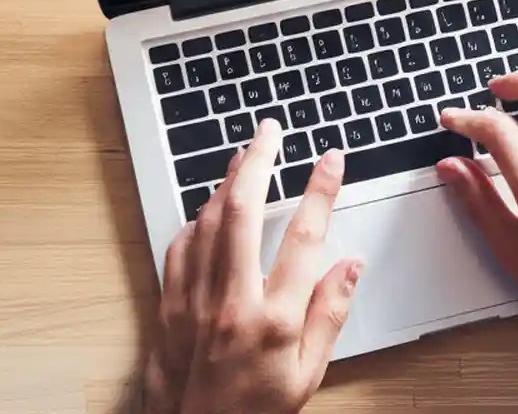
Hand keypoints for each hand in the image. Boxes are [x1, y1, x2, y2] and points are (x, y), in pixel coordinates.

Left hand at [141, 121, 363, 413]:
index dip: (321, 189)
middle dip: (260, 161)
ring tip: (243, 154)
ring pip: (208, 221)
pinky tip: (209, 209)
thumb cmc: (253, 413)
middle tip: (271, 130)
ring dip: (227, 181)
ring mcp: (193, 301)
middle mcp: (231, 302)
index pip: (305, 237)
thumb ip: (329, 315)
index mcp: (274, 320)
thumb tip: (350, 265)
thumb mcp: (309, 375)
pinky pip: (180, 246)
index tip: (331, 159)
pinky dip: (196, 219)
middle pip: (245, 211)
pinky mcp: (167, 306)